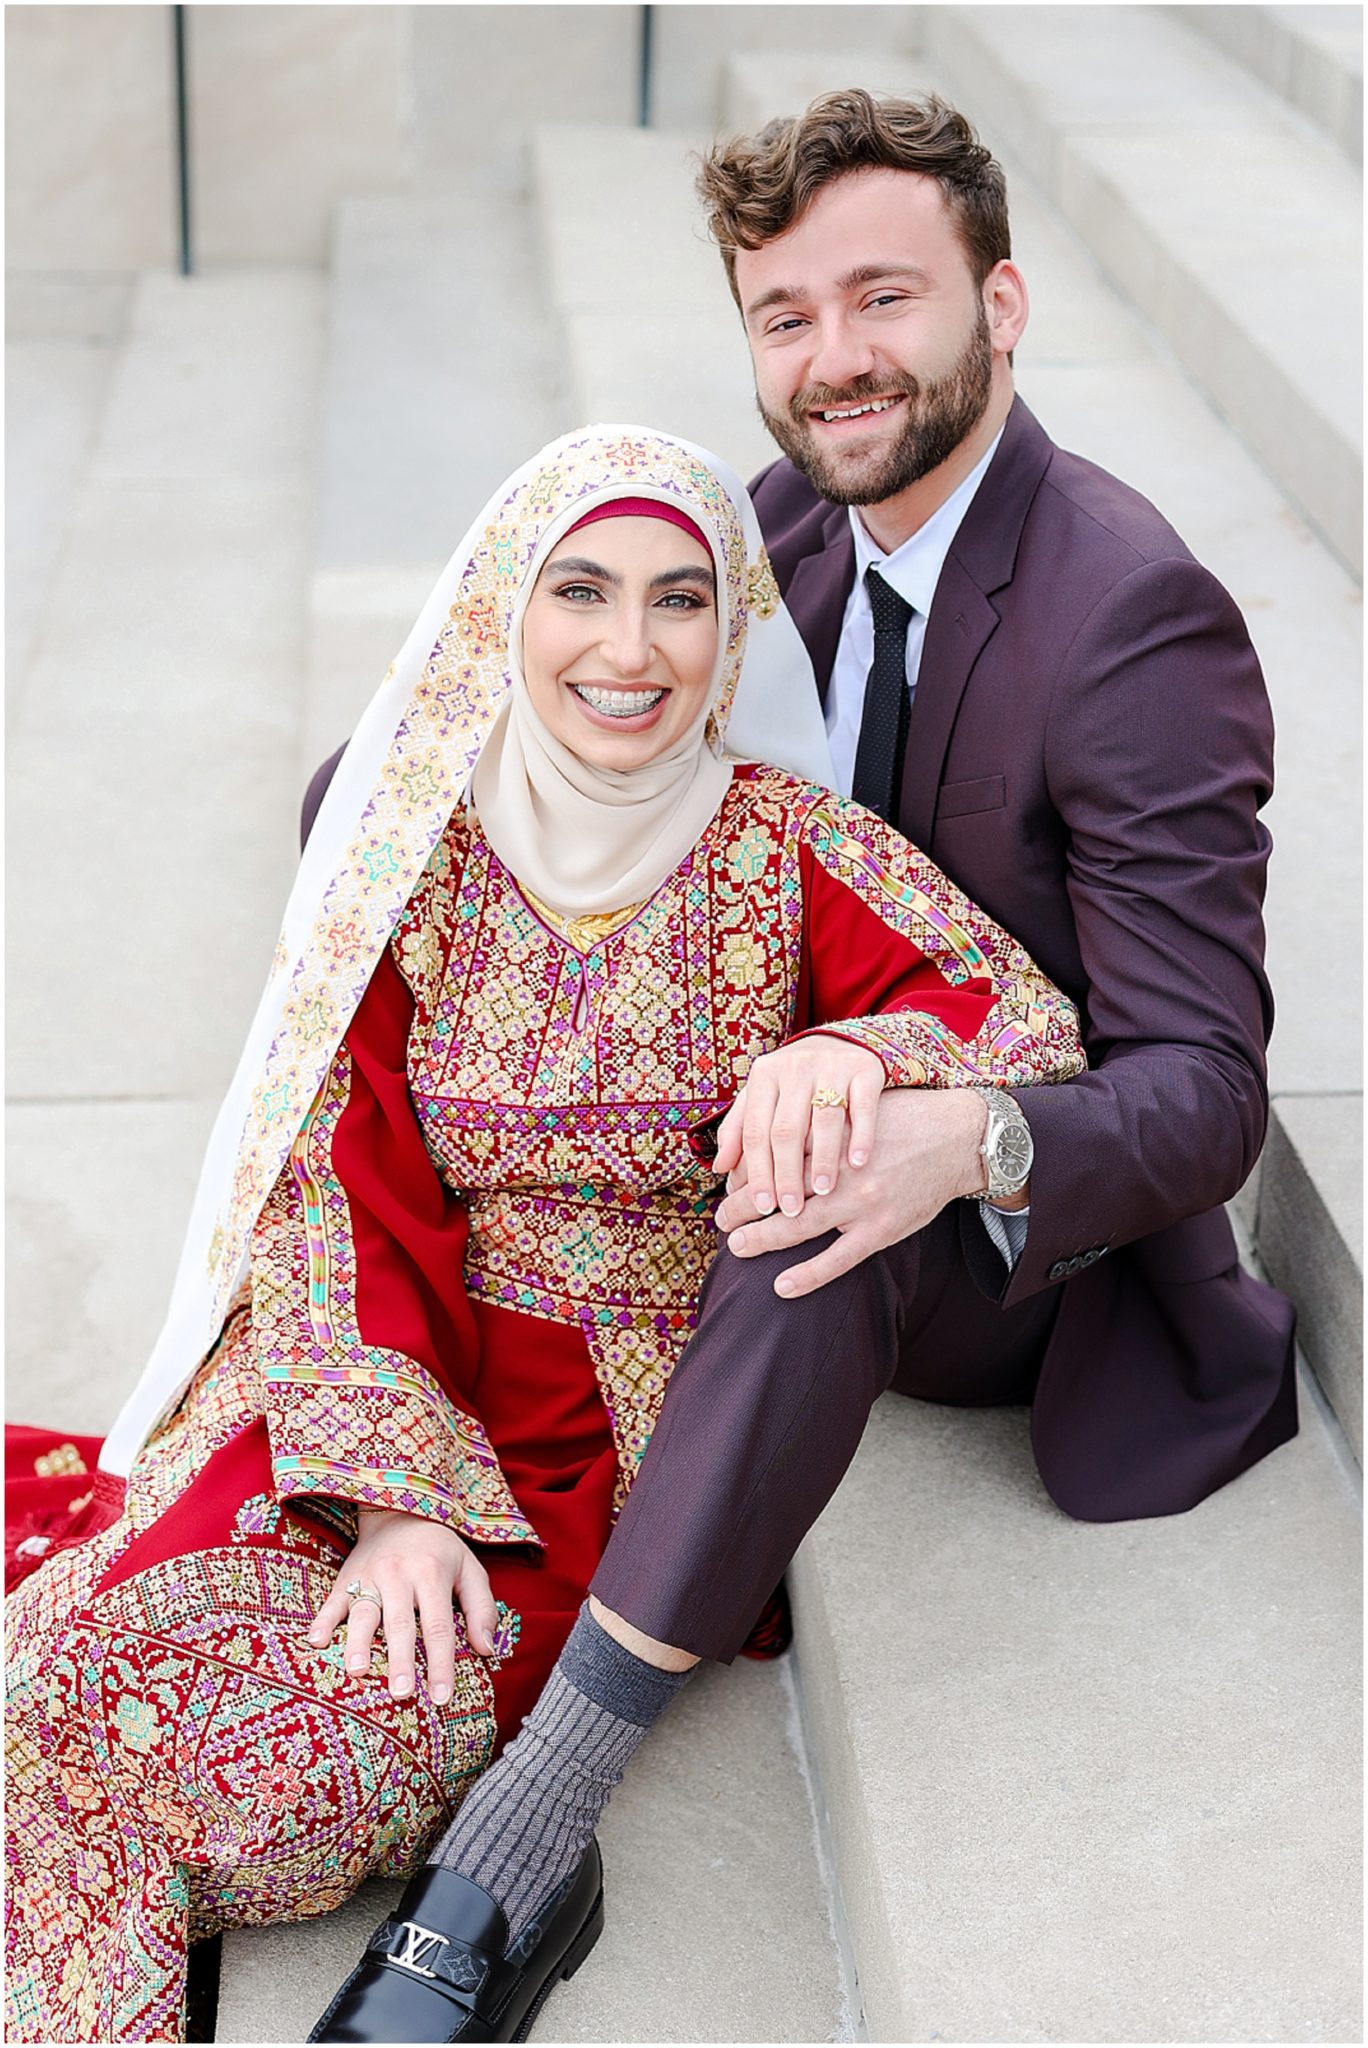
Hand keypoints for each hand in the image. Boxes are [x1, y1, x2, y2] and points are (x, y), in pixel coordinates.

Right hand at [306, 1507, 497, 1706]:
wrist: (400, 1510)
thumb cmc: (440, 1550)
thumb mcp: (470, 1570)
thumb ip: (482, 1609)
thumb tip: (487, 1650)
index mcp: (432, 1574)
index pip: (439, 1626)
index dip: (441, 1664)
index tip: (441, 1697)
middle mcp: (399, 1575)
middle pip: (400, 1624)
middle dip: (400, 1661)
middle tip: (401, 1694)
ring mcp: (369, 1575)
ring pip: (364, 1613)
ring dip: (359, 1643)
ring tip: (357, 1671)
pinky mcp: (345, 1577)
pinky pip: (332, 1601)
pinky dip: (323, 1621)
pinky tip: (316, 1642)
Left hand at [713, 1036, 884, 1218]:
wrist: (838, 1044)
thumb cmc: (793, 1085)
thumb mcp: (763, 1098)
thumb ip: (739, 1130)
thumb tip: (719, 1168)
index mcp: (764, 1075)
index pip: (756, 1131)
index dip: (757, 1171)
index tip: (762, 1206)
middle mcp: (795, 1067)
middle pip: (787, 1128)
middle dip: (787, 1173)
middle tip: (790, 1209)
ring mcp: (832, 1065)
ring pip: (825, 1118)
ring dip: (823, 1158)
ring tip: (822, 1191)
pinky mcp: (864, 1069)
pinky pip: (863, 1106)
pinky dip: (860, 1135)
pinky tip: (856, 1163)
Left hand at [715, 1087, 989, 1297]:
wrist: (956, 1139)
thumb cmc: (902, 1120)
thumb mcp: (856, 1108)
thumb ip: (819, 1121)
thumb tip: (778, 1130)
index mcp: (830, 1135)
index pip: (775, 1155)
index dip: (748, 1171)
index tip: (728, 1182)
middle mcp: (840, 1168)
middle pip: (778, 1190)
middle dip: (744, 1205)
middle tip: (720, 1217)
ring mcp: (860, 1202)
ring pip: (800, 1226)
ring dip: (763, 1238)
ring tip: (736, 1246)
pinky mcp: (881, 1229)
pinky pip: (838, 1260)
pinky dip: (808, 1275)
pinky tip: (781, 1286)